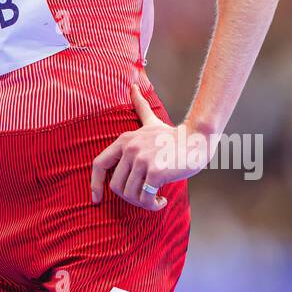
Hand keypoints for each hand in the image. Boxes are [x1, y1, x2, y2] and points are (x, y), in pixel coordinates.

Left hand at [91, 80, 205, 208]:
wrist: (197, 139)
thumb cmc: (173, 135)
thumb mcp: (151, 121)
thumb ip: (139, 107)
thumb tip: (133, 86)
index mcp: (124, 140)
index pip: (99, 164)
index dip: (94, 184)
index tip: (97, 199)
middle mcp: (130, 149)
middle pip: (116, 186)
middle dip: (129, 198)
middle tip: (144, 198)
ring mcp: (141, 159)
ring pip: (130, 195)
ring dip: (143, 203)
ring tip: (154, 199)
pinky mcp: (155, 171)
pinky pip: (145, 198)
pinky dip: (152, 205)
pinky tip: (161, 201)